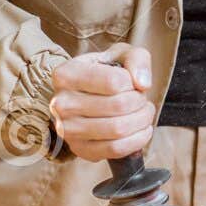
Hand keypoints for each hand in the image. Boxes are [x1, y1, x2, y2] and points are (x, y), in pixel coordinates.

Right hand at [48, 43, 155, 161]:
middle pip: (119, 106)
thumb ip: (136, 59)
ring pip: (118, 129)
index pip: (114, 82)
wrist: (86, 96)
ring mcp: (68, 129)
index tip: (131, 83)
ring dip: (142, 120)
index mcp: (66, 75)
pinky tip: (141, 129)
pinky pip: (115, 149)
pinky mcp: (79, 149)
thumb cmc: (104, 73)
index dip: (132, 83)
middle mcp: (61, 103)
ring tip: (144, 112)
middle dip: (140, 102)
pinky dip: (137, 140)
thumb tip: (142, 83)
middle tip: (142, 99)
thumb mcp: (120, 55)